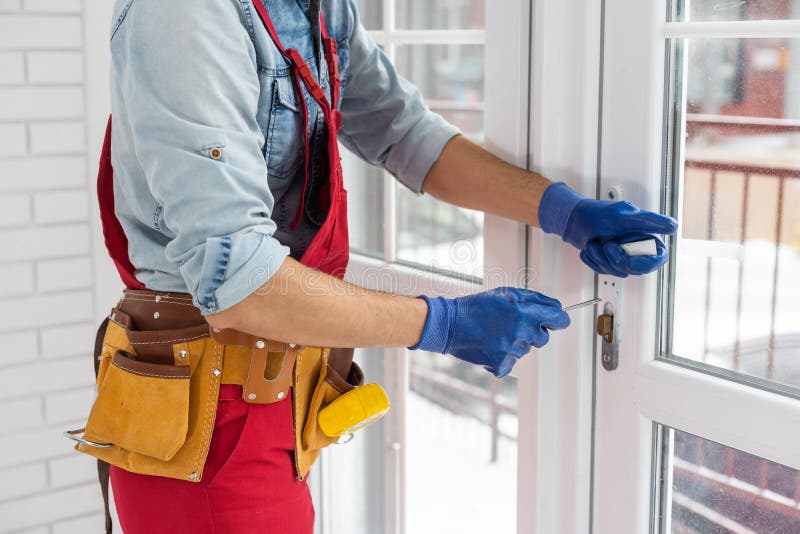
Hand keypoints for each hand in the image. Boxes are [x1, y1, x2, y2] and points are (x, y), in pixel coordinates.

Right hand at [408, 287, 569, 377]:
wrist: (451, 324)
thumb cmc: (479, 306)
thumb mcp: (507, 294)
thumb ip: (536, 300)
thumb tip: (558, 307)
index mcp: (526, 313)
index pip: (560, 320)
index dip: (558, 319)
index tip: (555, 320)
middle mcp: (523, 333)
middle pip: (543, 338)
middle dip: (533, 331)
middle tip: (512, 324)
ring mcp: (513, 350)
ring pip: (525, 350)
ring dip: (515, 343)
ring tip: (495, 333)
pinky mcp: (502, 364)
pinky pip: (511, 362)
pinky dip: (502, 356)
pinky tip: (490, 346)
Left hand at [538, 182, 677, 276]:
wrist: (573, 220)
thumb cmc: (597, 214)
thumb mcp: (625, 216)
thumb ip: (649, 221)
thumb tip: (672, 226)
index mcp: (646, 236)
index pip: (658, 259)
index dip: (645, 264)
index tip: (630, 261)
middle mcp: (636, 248)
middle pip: (634, 269)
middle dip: (616, 259)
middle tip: (607, 244)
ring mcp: (622, 256)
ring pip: (617, 271)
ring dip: (601, 257)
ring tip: (595, 242)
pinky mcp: (608, 262)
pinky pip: (603, 271)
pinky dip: (593, 260)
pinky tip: (590, 248)